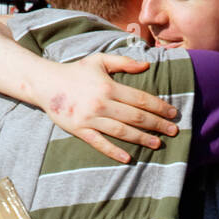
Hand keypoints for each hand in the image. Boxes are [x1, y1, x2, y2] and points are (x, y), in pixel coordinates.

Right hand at [43, 52, 178, 162]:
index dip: (159, 107)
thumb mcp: (99, 60)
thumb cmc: (75, 71)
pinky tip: (128, 157)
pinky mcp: (80, 130)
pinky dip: (113, 151)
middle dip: (157, 124)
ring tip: (157, 144)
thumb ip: (123, 62)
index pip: (140, 99)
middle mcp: (101, 104)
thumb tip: (147, 65)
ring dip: (141, 138)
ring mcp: (90, 118)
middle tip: (173, 131)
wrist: (46, 83)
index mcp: (109, 86)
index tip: (172, 113)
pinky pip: (99, 143)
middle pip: (135, 117)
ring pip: (121, 131)